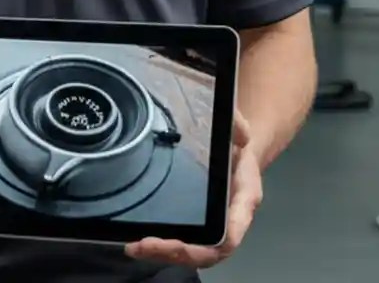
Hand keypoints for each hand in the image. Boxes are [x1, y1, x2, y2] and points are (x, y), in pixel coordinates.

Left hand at [125, 110, 261, 268]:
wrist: (235, 150)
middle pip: (210, 251)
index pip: (235, 228)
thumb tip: (240, 134)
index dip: (217, 241)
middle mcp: (232, 220)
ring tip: (134, 247)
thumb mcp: (236, 127)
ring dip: (164, 254)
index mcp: (244, 198)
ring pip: (194, 253)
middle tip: (145, 244)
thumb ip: (236, 124)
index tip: (188, 241)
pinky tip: (135, 244)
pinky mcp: (197, 226)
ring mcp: (214, 227)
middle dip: (179, 252)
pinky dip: (161, 249)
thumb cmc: (235, 143)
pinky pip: (183, 245)